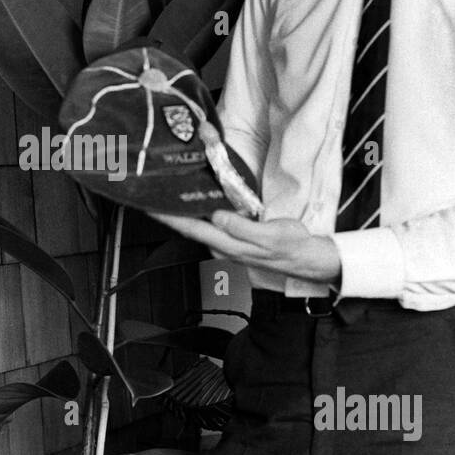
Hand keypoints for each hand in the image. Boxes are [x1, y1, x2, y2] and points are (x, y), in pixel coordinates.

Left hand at [145, 210, 342, 282]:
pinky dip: (195, 214)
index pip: (191, 228)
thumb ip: (243, 228)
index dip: (168, 218)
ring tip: (164, 197)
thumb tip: (219, 216)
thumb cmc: (291, 246)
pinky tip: (192, 205)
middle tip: (148, 195)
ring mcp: (226, 244)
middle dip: (166, 213)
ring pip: (195, 226)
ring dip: (178, 214)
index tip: (150, 206)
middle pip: (187, 227)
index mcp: (228, 244)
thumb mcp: (271, 236)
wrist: (305, 259)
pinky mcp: (232, 239)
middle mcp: (222, 245)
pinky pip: (206, 225)